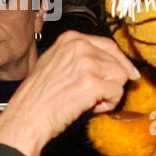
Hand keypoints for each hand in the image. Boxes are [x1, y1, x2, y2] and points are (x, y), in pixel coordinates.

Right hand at [0, 31, 138, 155]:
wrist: (26, 116)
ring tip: (91, 102)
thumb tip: (104, 62)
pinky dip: (109, 104)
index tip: (128, 73)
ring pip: (120, 77)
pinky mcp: (92, 83)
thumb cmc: (37, 96)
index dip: (120, 62)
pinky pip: (117, 92)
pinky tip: (92, 108)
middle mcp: (80, 46)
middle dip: (114, 80)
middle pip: (118, 61)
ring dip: (110, 93)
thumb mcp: (54, 63)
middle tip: (102, 95)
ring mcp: (87, 63)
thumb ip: (78, 57)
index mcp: (71, 38)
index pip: (108, 45)